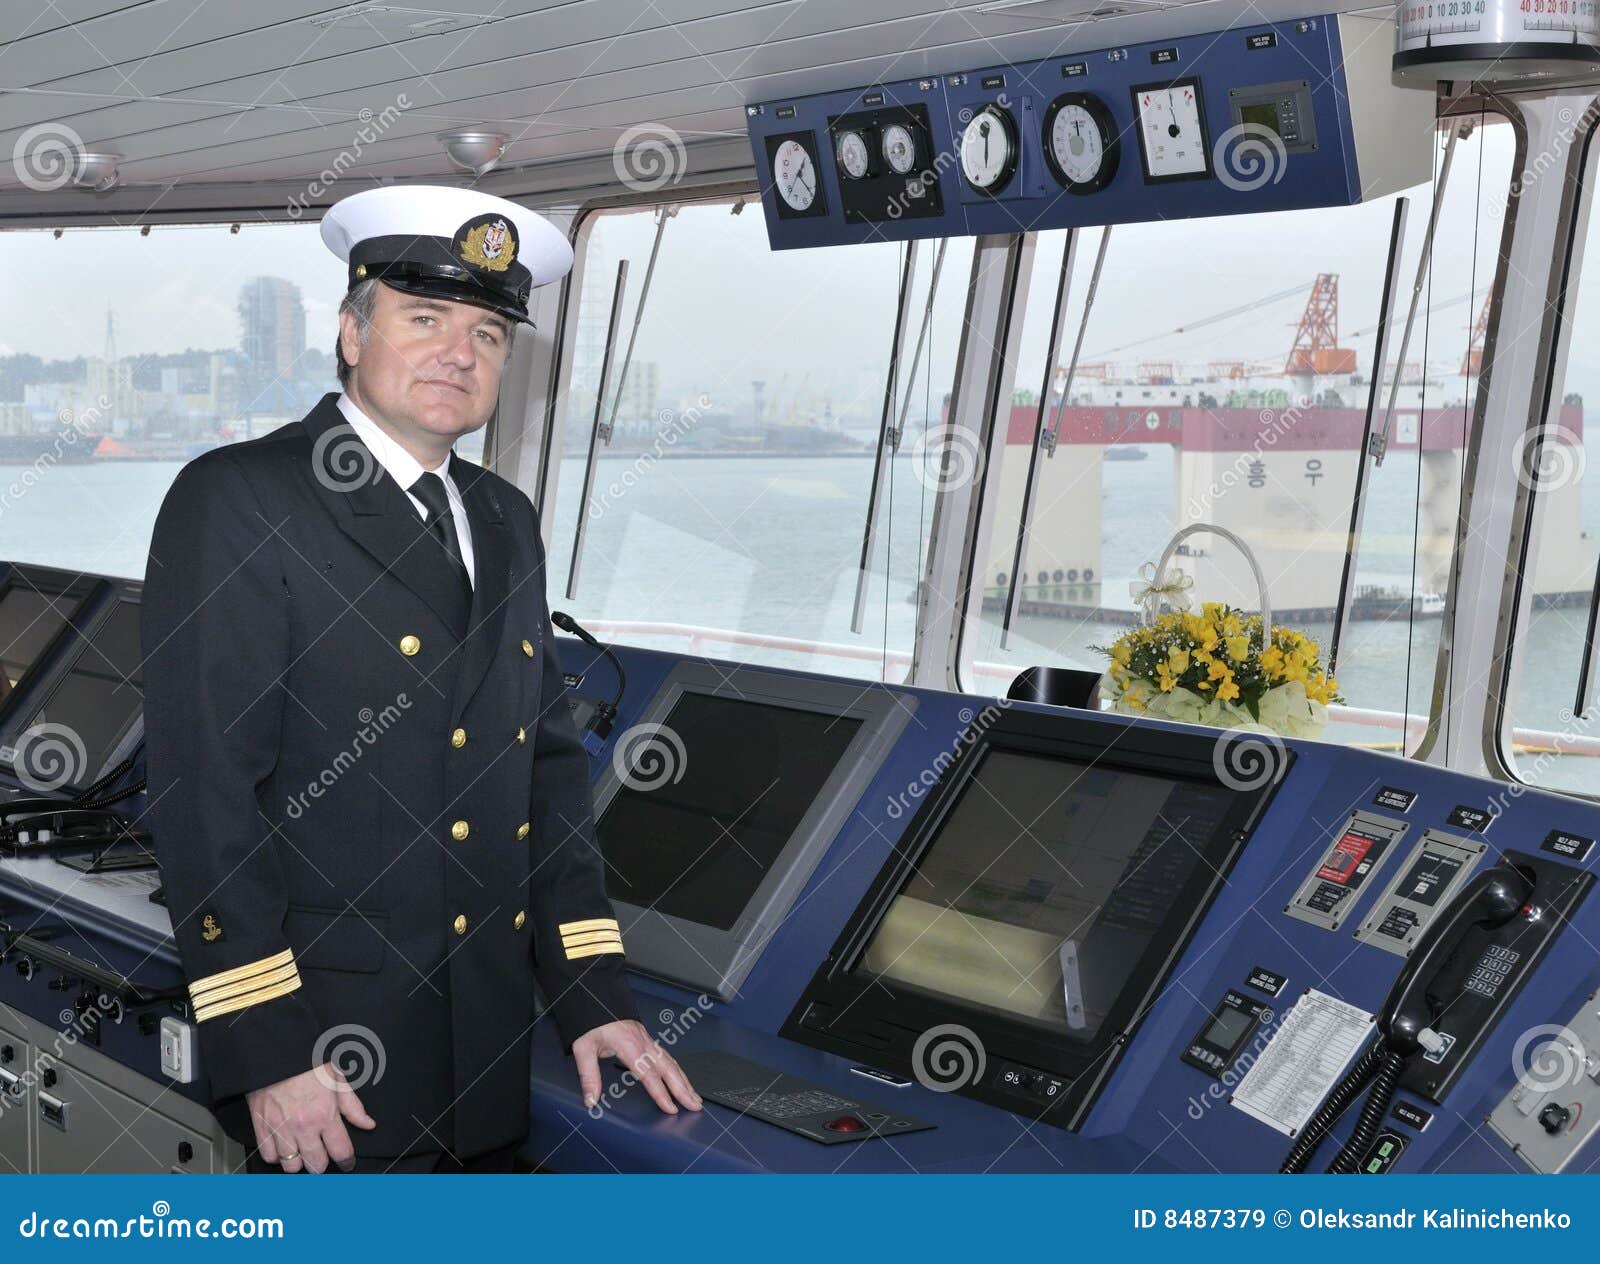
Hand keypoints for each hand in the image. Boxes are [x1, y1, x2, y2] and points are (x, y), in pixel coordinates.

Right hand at [246, 1062, 375, 1172]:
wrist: (276, 1051)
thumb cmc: (308, 1062)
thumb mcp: (338, 1079)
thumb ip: (353, 1106)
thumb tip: (368, 1124)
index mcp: (326, 1114)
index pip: (341, 1151)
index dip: (347, 1162)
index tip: (347, 1164)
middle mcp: (304, 1127)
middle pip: (316, 1165)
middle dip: (322, 1165)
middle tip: (323, 1157)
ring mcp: (281, 1129)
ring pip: (291, 1167)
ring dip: (299, 1163)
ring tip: (303, 1153)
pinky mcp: (261, 1127)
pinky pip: (269, 1156)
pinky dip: (276, 1156)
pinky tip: (283, 1147)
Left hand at [572, 1020, 701, 1114]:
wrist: (598, 999)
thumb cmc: (593, 1022)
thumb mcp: (583, 1048)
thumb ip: (589, 1076)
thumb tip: (591, 1100)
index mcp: (629, 1045)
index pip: (649, 1074)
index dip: (660, 1092)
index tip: (670, 1108)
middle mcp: (643, 1043)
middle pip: (668, 1069)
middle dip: (683, 1089)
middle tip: (695, 1106)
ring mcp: (648, 1041)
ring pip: (672, 1063)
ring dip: (685, 1081)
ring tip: (695, 1098)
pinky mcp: (648, 1041)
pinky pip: (668, 1058)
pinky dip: (679, 1072)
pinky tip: (683, 1080)